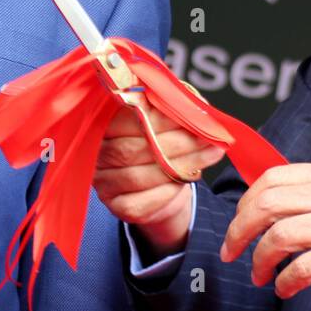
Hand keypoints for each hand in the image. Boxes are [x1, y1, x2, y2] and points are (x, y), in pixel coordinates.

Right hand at [93, 92, 224, 258]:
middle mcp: (98, 154)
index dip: (160, 118)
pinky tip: (190, 178)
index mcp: (104, 124)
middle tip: (209, 138)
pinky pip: (143, 202)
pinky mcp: (118, 206)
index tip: (192, 116)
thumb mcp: (170, 117)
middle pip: (132, 149)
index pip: (126, 118)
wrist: (166, 182)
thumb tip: (194, 105)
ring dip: (181, 165)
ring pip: (140, 176)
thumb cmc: (166, 141)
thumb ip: (174, 106)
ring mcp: (105, 183)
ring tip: (213, 153)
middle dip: (177, 143)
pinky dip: (169, 191)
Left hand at [221, 163, 310, 304]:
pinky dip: (286, 282)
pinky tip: (285, 289)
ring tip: (261, 276)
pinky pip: (303, 268)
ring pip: (280, 236)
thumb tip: (272, 208)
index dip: (246, 202)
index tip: (238, 224)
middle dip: (240, 231)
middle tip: (233, 252)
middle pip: (268, 204)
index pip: (273, 178)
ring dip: (260, 261)